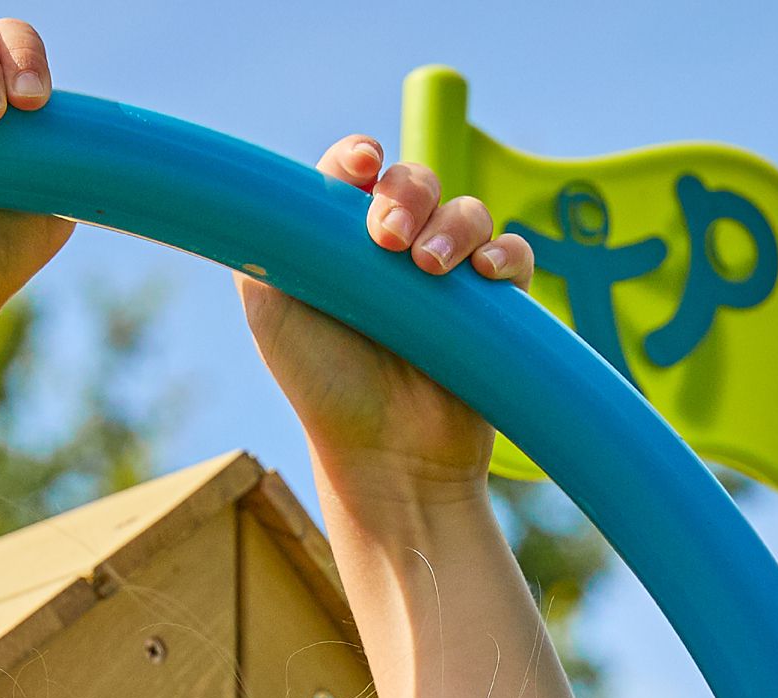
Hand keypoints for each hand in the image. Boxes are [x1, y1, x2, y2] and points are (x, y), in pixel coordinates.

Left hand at [237, 137, 532, 504]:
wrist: (385, 460)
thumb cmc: (324, 390)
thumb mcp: (271, 311)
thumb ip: (263, 242)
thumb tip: (273, 187)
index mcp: (344, 246)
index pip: (356, 175)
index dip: (359, 158)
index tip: (360, 167)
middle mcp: (397, 256)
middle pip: (415, 181)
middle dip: (407, 193)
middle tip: (390, 239)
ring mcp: (450, 280)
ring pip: (467, 212)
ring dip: (453, 225)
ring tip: (431, 268)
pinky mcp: (495, 310)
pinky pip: (513, 255)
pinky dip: (504, 255)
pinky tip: (484, 275)